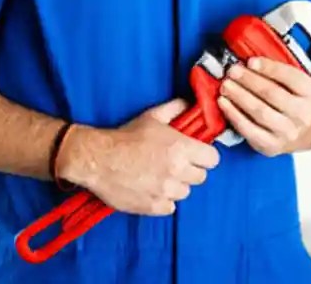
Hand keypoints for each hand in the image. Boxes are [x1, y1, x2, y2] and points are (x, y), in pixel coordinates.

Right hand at [57, 98, 219, 215]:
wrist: (97, 159)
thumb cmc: (124, 137)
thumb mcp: (152, 117)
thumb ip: (175, 109)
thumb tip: (188, 103)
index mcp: (181, 148)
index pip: (213, 159)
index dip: (204, 156)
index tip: (196, 155)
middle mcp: (177, 171)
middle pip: (200, 177)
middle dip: (190, 170)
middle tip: (174, 165)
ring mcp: (166, 191)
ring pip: (185, 192)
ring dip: (176, 186)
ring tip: (159, 176)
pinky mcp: (154, 207)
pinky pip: (170, 207)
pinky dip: (163, 200)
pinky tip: (150, 188)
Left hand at [218, 57, 310, 156]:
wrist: (301, 132)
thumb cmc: (292, 101)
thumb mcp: (295, 84)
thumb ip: (277, 72)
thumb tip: (248, 61)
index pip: (291, 77)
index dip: (269, 68)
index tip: (251, 61)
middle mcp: (303, 115)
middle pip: (273, 94)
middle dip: (250, 80)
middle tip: (233, 71)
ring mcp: (287, 133)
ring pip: (260, 112)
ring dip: (240, 96)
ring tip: (226, 85)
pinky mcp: (271, 145)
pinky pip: (249, 130)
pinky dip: (234, 115)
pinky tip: (224, 103)